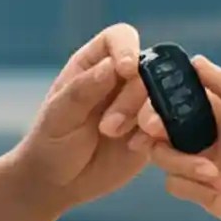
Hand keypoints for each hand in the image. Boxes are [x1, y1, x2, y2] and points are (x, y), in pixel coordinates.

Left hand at [13, 24, 150, 209]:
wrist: (58, 182)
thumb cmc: (51, 142)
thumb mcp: (59, 116)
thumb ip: (84, 90)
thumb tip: (113, 65)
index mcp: (95, 63)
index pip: (120, 38)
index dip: (127, 48)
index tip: (125, 70)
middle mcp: (121, 79)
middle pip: (146, 69)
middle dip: (132, 97)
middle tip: (109, 128)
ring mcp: (139, 105)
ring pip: (162, 96)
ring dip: (147, 117)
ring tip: (121, 139)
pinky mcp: (152, 131)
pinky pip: (169, 124)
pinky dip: (158, 135)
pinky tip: (136, 148)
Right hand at [131, 56, 220, 220]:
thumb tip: (195, 60)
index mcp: (216, 111)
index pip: (176, 98)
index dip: (158, 99)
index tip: (152, 102)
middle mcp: (204, 134)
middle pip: (158, 126)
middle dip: (155, 129)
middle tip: (155, 130)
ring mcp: (200, 163)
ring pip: (161, 155)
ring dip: (183, 163)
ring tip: (215, 173)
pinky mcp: (199, 190)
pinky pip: (173, 183)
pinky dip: (192, 185)